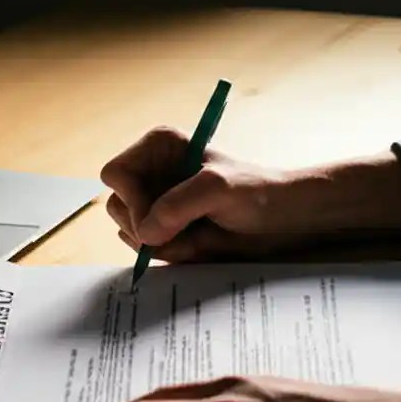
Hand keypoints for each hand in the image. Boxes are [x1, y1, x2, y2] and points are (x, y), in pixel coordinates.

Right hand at [100, 127, 310, 262]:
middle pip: (118, 207)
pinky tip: (199, 245)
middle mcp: (153, 173)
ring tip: (198, 237)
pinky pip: (148, 250)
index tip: (159, 219)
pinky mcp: (167, 230)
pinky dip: (171, 254)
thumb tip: (145, 233)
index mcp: (158, 147)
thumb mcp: (218, 189)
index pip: (116, 174)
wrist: (283, 220)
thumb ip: (177, 205)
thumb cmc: (257, 192)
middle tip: (184, 232)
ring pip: (131, 234)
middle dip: (149, 228)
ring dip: (163, 244)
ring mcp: (158, 204)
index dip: (132, 200)